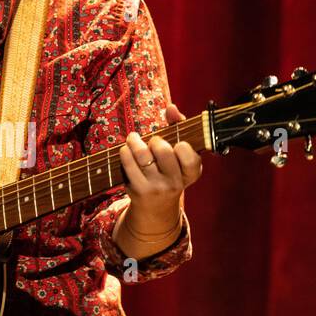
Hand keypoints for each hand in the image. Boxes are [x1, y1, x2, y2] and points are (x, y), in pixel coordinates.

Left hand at [117, 101, 202, 233]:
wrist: (156, 207)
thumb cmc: (168, 171)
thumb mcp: (179, 155)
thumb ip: (178, 127)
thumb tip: (171, 107)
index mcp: (191, 173)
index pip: (189, 156)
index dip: (182, 146)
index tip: (177, 144)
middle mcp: (176, 184)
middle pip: (162, 150)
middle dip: (155, 140)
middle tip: (152, 141)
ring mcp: (156, 188)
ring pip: (142, 153)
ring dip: (135, 140)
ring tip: (133, 138)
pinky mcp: (138, 190)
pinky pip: (127, 161)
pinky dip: (125, 150)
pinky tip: (127, 149)